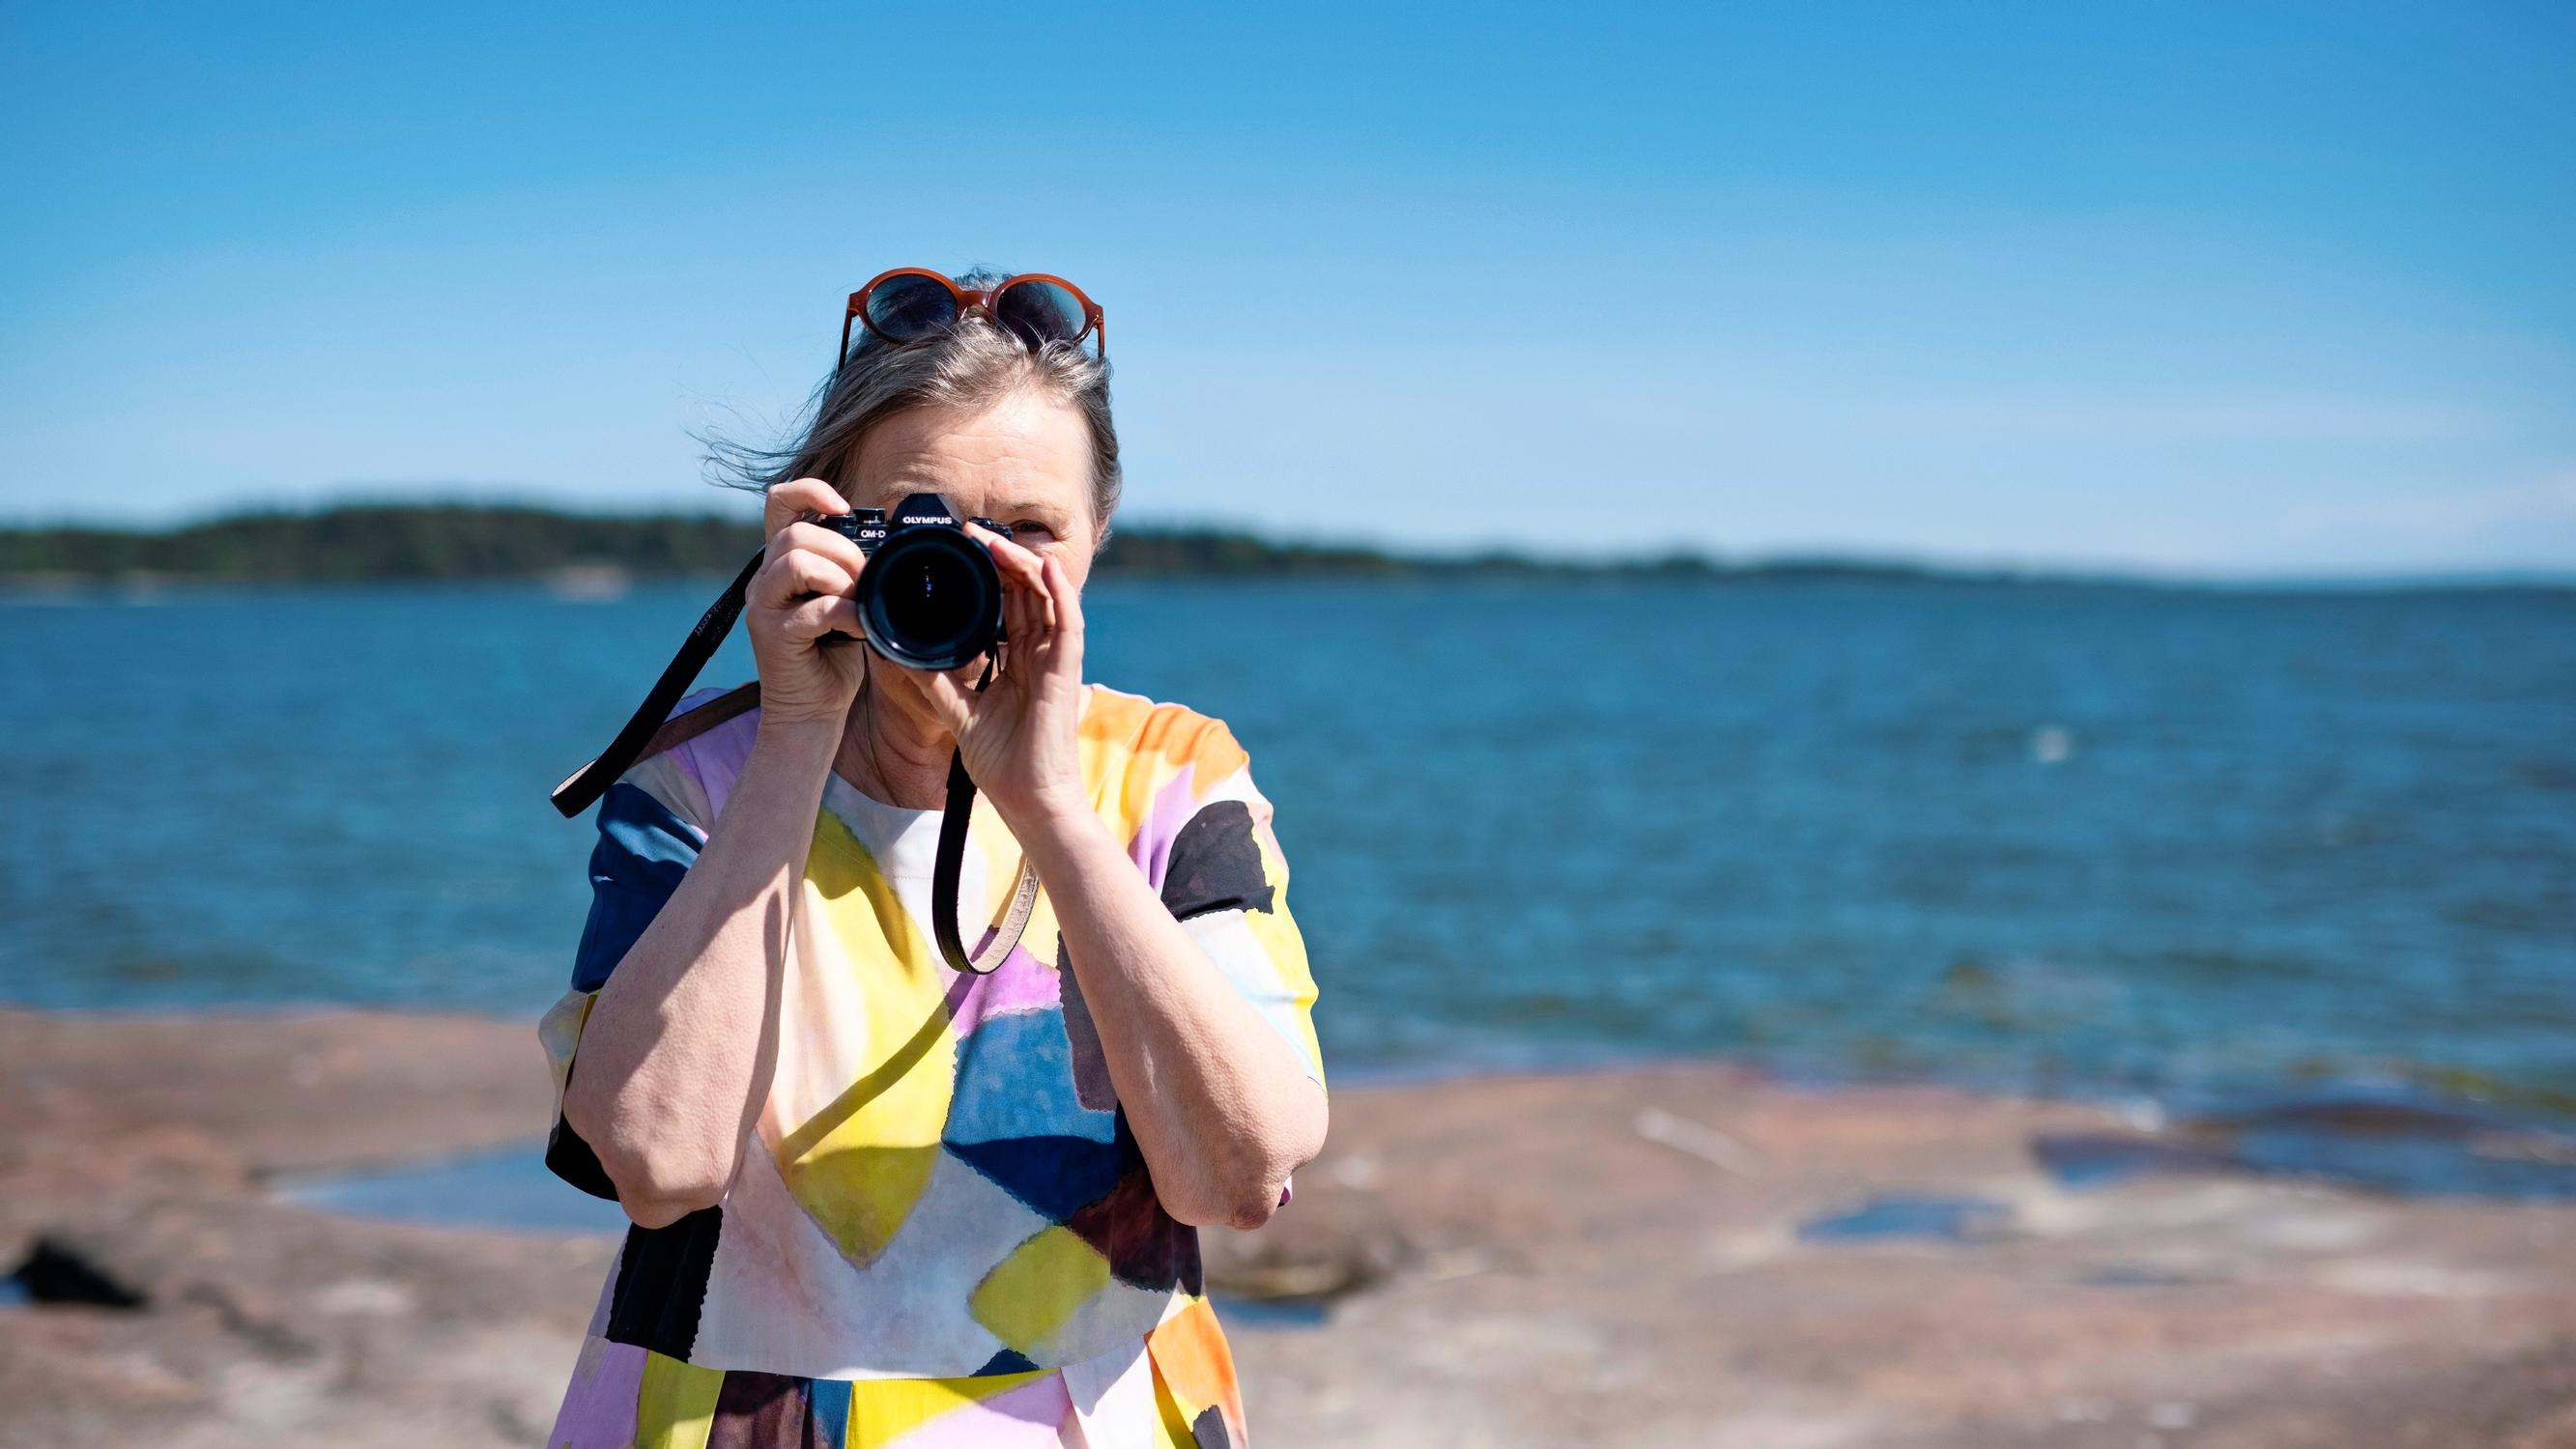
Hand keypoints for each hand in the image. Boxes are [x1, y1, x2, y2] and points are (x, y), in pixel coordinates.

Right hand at [744, 478, 870, 727]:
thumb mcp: (845, 600)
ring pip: (796, 561)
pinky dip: (846, 613)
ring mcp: (763, 607)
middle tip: (865, 581)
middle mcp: (763, 579)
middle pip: (795, 533)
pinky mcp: (772, 636)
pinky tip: (858, 626)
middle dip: (843, 550)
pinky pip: (813, 608)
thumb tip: (886, 544)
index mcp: (780, 563)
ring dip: (839, 576)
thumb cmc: (833, 655)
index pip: (778, 502)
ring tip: (858, 600)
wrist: (813, 711)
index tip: (844, 509)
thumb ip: (849, 569)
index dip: (810, 491)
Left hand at [873, 526, 1091, 828]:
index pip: (1008, 605)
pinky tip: (1044, 566)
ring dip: (1023, 565)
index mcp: (1018, 661)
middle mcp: (1039, 655)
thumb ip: (937, 681)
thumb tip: (902, 655)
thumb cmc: (1002, 763)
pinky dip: (1059, 592)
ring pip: (1046, 598)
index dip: (989, 575)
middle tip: (971, 533)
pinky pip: (1068, 622)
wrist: (1028, 799)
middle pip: (1025, 593)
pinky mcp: (1067, 671)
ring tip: (995, 541)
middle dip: (1001, 559)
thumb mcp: (958, 713)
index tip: (961, 551)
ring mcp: (1056, 661)